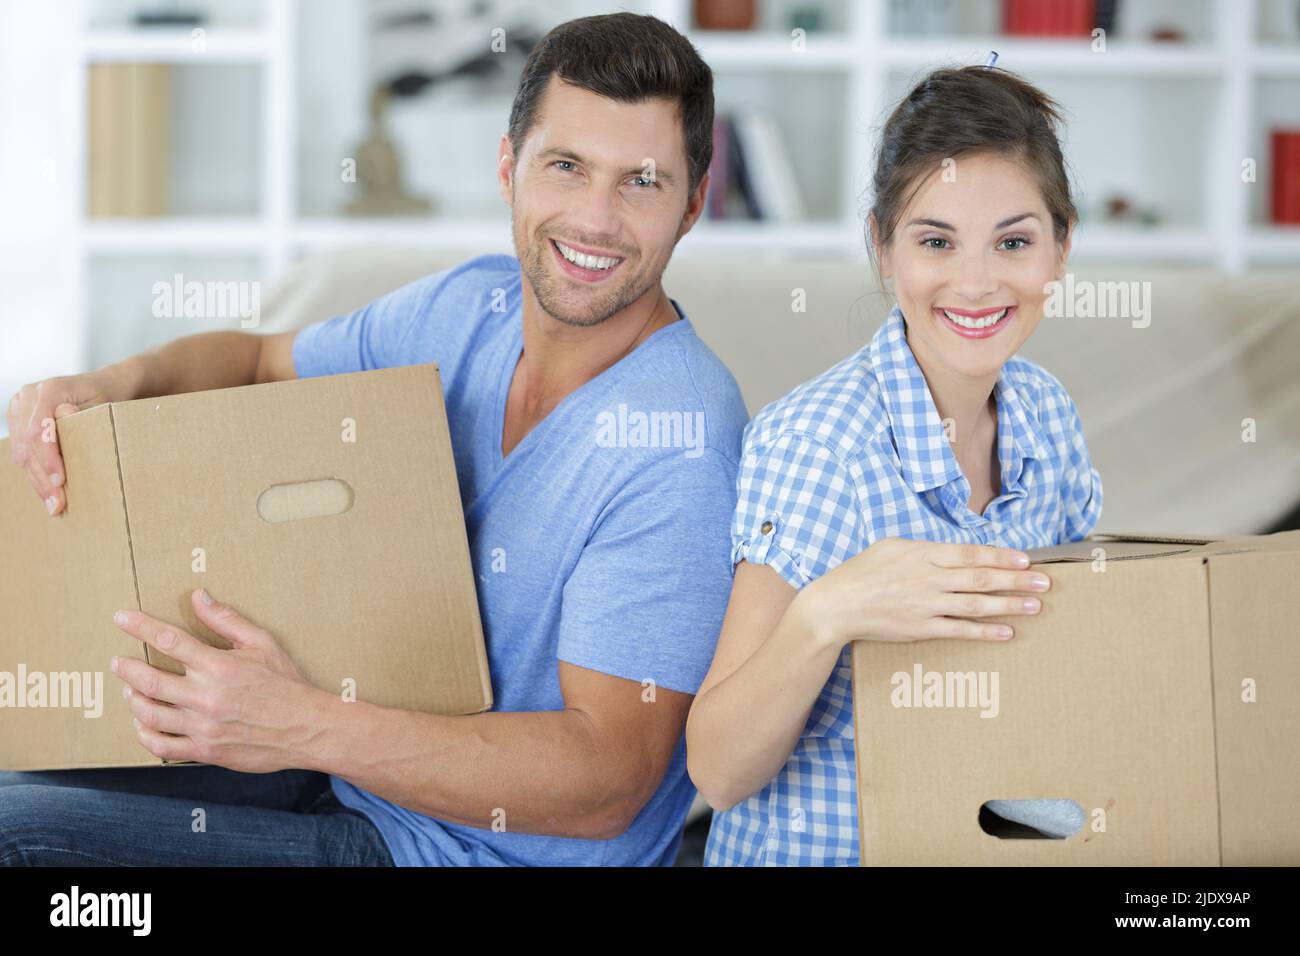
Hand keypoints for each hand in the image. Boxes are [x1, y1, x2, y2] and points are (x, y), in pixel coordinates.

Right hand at [6, 371, 118, 515]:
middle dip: (43, 478)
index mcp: (48, 390)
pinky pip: (21, 452)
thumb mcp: (104, 403)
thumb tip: (63, 414)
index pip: (38, 430)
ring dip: (37, 481)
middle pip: (27, 444)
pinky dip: (34, 473)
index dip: (47, 459)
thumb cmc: (108, 397)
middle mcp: (28, 396)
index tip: (60, 482)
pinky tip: (46, 492)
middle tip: (57, 505)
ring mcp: (19, 408)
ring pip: (21, 452)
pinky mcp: (18, 421)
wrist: (106, 386)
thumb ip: (84, 412)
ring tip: (53, 505)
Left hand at [110, 588, 321, 772]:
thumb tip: (199, 596)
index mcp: (218, 666)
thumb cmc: (285, 683)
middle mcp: (205, 696)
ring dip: (133, 700)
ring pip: (150, 715)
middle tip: (118, 662)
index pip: (169, 640)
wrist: (306, 727)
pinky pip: (163, 747)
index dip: (140, 627)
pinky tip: (143, 725)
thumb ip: (226, 620)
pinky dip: (145, 736)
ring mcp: (202, 726)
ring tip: (129, 692)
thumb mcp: (262, 643)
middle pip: (149, 680)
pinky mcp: (205, 750)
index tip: (121, 619)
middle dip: (127, 668)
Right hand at [798, 537, 1050, 648]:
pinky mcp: (921, 628)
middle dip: (1016, 580)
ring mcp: (926, 605)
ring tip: (1035, 606)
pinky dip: (984, 631)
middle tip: (1044, 582)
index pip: (971, 554)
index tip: (1026, 560)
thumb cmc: (861, 572)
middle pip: (981, 578)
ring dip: (1009, 605)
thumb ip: (924, 549)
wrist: (836, 606)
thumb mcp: (891, 547)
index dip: (1001, 557)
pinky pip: (959, 630)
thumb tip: (954, 553)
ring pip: (976, 604)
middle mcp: (928, 578)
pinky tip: (1007, 632)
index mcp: (922, 553)